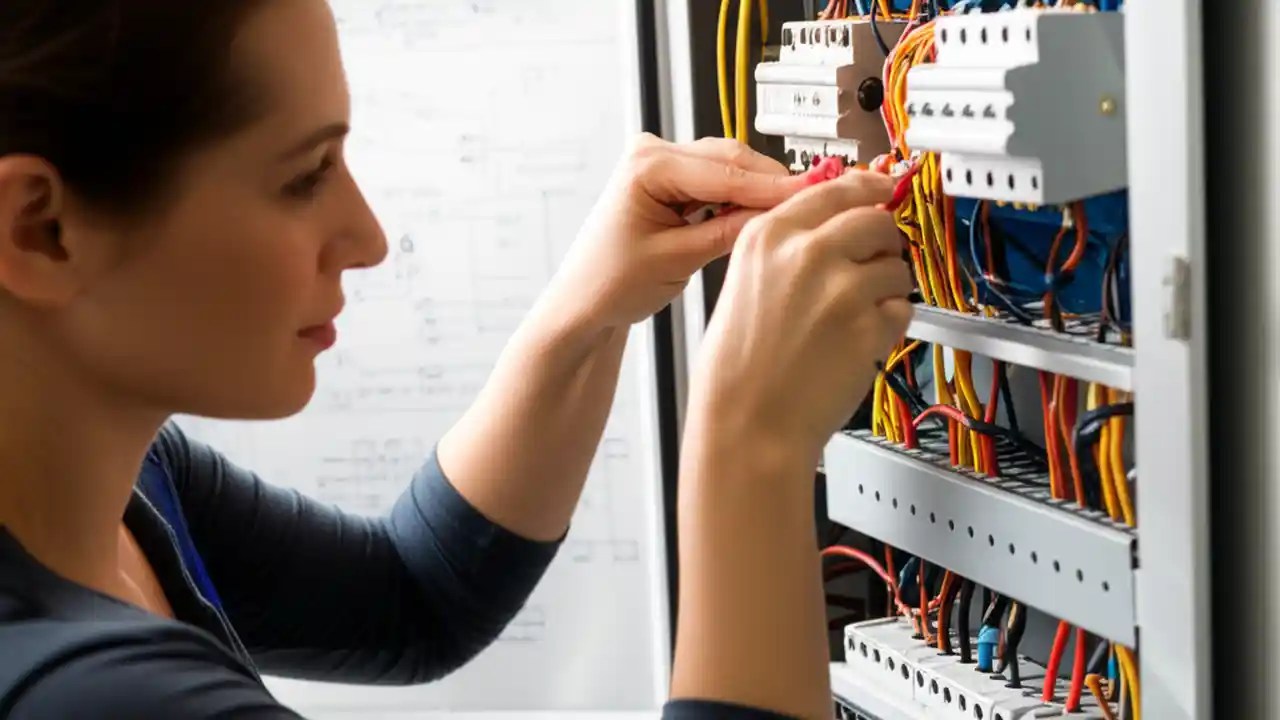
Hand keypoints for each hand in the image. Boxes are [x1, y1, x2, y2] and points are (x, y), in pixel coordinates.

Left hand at [545, 134, 806, 330]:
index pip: (726, 172)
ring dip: (759, 190)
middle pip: (732, 160)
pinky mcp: (671, 180)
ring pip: (729, 168)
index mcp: (646, 166)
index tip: (816, 194)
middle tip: (818, 202)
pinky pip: (717, 181)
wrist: (584, 303)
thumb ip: (730, 233)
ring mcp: (660, 163)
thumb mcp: (677, 260)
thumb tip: (780, 215)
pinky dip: (741, 197)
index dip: (775, 187)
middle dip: (773, 184)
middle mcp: (651, 154)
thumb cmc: (609, 284)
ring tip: (797, 213)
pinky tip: (765, 215)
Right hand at [688, 170, 913, 462]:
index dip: (869, 188)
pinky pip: (902, 308)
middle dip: (883, 241)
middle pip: (876, 219)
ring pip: (897, 265)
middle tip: (873, 263)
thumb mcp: (744, 283)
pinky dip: (890, 323)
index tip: (885, 188)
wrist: (747, 422)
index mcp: (768, 236)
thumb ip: (786, 247)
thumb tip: (832, 226)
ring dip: (887, 287)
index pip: (836, 188)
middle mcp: (805, 251)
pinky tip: (857, 341)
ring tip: (855, 317)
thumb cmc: (737, 368)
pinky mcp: (869, 323)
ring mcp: (841, 286)